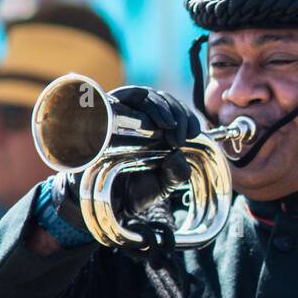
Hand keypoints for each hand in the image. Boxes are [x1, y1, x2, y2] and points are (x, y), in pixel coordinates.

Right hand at [107, 86, 200, 215]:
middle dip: (178, 113)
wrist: (103, 202)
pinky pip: (122, 98)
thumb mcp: (163, 183)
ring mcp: (120, 113)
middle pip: (162, 98)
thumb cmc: (133, 190)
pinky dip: (142, 105)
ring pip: (144, 95)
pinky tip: (153, 123)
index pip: (174, 110)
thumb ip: (177, 172)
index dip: (187, 116)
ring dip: (162, 107)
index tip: (194, 133)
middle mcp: (139, 117)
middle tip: (183, 136)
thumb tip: (178, 155)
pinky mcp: (103, 112)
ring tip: (171, 127)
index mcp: (157, 129)